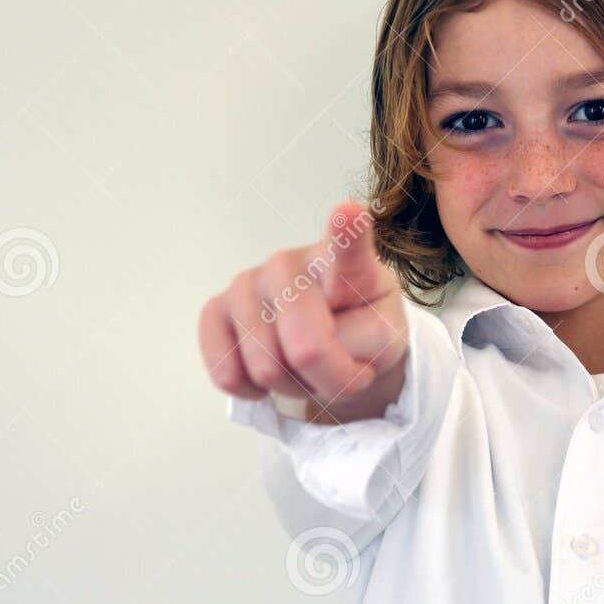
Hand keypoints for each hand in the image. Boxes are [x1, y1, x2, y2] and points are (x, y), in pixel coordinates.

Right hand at [198, 201, 408, 422]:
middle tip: (344, 372)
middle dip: (329, 378)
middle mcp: (290, 263)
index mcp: (346, 264)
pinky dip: (254, 391)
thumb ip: (365, 344)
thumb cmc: (362, 333)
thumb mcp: (387, 342)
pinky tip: (272, 371)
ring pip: (266, 368)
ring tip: (308, 367)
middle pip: (306, 347)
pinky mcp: (215, 309)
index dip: (347, 231)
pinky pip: (226, 372)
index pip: (347, 245)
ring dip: (294, 385)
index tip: (351, 212)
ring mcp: (247, 283)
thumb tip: (313, 349)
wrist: (334, 347)